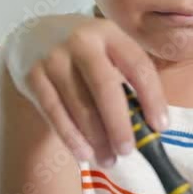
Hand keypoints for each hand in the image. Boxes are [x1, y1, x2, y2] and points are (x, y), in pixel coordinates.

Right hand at [0, 14, 168, 166]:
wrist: (34, 37)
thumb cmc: (85, 54)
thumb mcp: (109, 51)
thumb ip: (129, 79)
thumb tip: (150, 128)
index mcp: (110, 33)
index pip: (137, 66)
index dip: (152, 98)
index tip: (160, 127)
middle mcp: (81, 41)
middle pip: (105, 86)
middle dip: (119, 123)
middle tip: (129, 151)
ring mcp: (53, 57)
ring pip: (79, 104)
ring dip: (96, 138)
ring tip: (109, 160)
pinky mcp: (32, 76)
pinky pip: (54, 112)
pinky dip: (71, 136)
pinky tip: (84, 153)